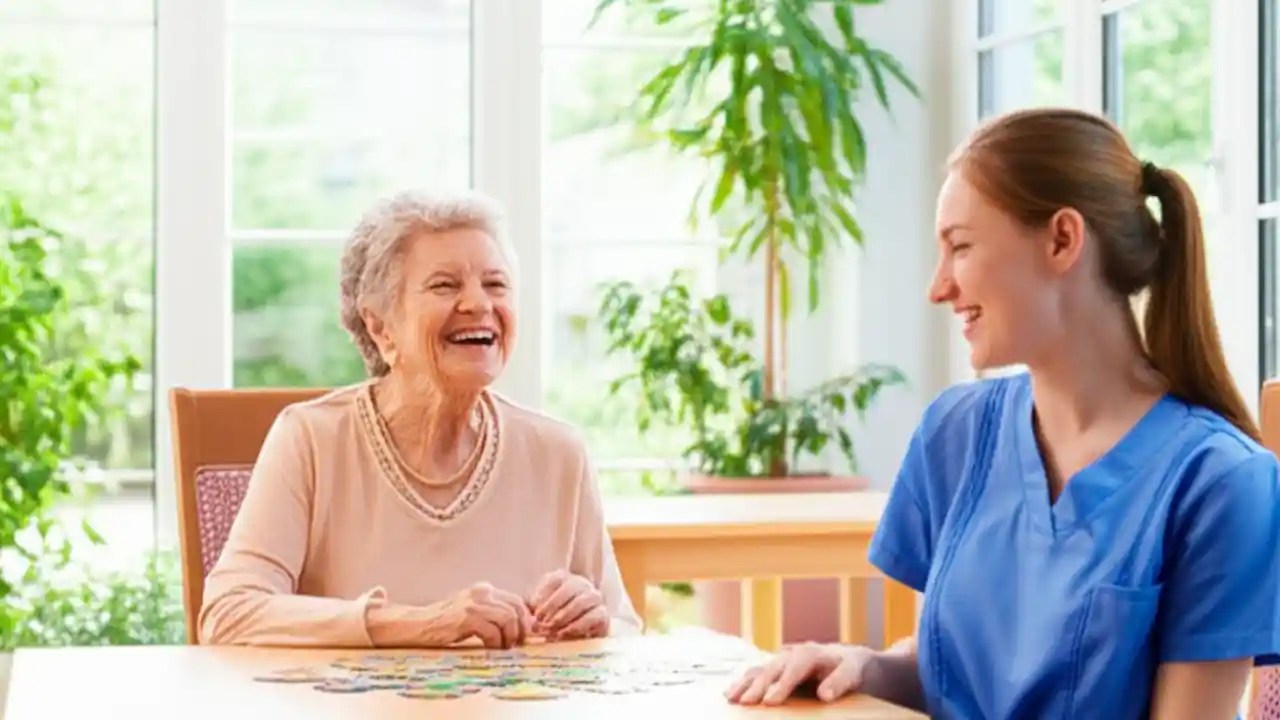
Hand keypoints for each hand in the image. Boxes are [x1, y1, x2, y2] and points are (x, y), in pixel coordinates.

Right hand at [438, 582, 533, 648]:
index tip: (523, 636)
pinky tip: (490, 649)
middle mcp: (482, 592)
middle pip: (516, 608)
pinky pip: (493, 631)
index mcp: (485, 590)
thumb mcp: (473, 611)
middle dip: (521, 629)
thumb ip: (492, 613)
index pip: (516, 601)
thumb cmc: (446, 623)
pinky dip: (496, 643)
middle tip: (516, 645)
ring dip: (510, 637)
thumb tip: (521, 626)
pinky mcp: (466, 618)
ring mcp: (474, 604)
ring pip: (508, 618)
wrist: (419, 625)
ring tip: (503, 648)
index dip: (524, 620)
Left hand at [527, 570, 608, 640]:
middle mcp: (581, 584)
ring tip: (553, 630)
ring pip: (585, 599)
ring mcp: (594, 598)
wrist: (568, 640)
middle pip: (571, 587)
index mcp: (563, 579)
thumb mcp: (536, 613)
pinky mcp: (603, 615)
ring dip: (567, 615)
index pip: (556, 579)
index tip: (535, 614)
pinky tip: (566, 634)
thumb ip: (530, 611)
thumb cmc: (549, 622)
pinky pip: (597, 615)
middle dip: (554, 606)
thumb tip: (529, 618)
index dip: (545, 595)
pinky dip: (580, 625)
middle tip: (543, 623)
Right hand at [725, 643, 877, 705]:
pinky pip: (756, 673)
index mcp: (810, 653)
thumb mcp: (851, 673)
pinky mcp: (775, 667)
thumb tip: (824, 695)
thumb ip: (839, 682)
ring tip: (730, 697)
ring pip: (759, 669)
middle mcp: (791, 654)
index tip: (771, 701)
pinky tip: (729, 694)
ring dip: (744, 683)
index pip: (794, 668)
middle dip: (759, 685)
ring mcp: (781, 660)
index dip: (782, 684)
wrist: (845, 658)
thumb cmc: (849, 667)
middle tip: (747, 702)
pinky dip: (742, 683)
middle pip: (772, 669)